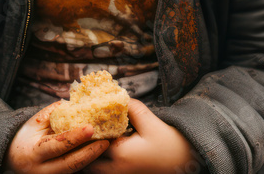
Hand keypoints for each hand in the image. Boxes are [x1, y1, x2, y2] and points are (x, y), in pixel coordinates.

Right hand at [3, 100, 109, 173]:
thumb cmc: (25, 137)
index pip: (57, 145)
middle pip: (70, 163)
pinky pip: (75, 172)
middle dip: (90, 152)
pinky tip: (96, 152)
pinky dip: (86, 162)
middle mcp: (42, 170)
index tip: (90, 127)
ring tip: (105, 145)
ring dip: (91, 158)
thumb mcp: (34, 123)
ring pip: (75, 170)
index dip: (74, 137)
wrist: (13, 159)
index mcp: (34, 153)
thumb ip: (52, 114)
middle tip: (106, 141)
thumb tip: (74, 103)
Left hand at [80, 99, 199, 173]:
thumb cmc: (170, 143)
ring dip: (87, 155)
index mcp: (120, 155)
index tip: (76, 116)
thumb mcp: (150, 121)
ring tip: (85, 138)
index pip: (90, 142)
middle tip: (76, 129)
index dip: (82, 129)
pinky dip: (96, 162)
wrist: (186, 163)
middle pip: (85, 160)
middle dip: (79, 146)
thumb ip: (131, 107)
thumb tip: (115, 98)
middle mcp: (116, 170)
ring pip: (92, 169)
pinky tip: (99, 148)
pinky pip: (102, 172)